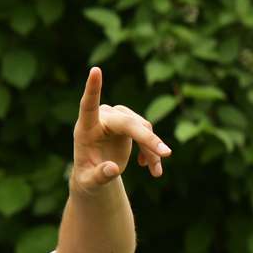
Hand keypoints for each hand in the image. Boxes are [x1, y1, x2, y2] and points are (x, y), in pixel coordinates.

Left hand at [70, 66, 171, 194]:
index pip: (88, 105)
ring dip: (153, 149)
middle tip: (166, 153)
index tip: (94, 70)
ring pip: (142, 128)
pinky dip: (153, 150)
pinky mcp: (129, 123)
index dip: (93, 88)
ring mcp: (117, 118)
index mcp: (86, 128)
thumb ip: (99, 176)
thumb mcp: (89, 182)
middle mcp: (102, 118)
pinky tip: (152, 168)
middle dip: (147, 138)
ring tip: (156, 171)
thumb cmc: (87, 177)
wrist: (95, 175)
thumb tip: (113, 169)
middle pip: (128, 122)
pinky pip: (147, 132)